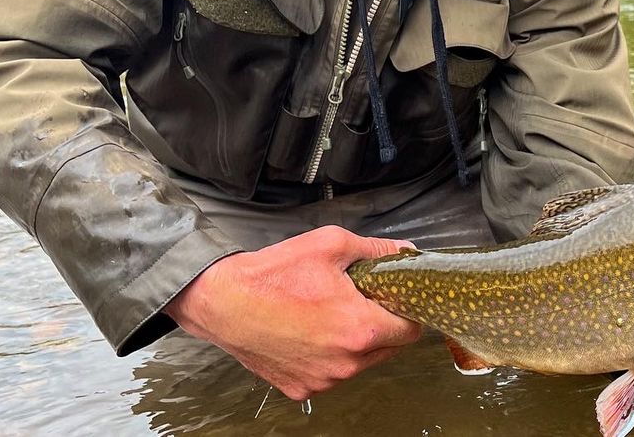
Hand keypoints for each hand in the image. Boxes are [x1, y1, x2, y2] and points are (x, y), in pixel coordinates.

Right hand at [164, 225, 420, 399]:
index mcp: (360, 329)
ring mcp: (324, 380)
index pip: (412, 331)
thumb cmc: (273, 274)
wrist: (221, 301)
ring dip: (357, 341)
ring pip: (361, 363)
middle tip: (362, 300)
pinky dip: (329, 355)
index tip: (397, 299)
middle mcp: (346, 363)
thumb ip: (376, 250)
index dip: (409, 311)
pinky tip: (311, 331)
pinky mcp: (301, 388)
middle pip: (390, 348)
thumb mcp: (331, 245)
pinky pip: (331, 373)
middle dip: (384, 324)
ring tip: (331, 313)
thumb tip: (405, 253)